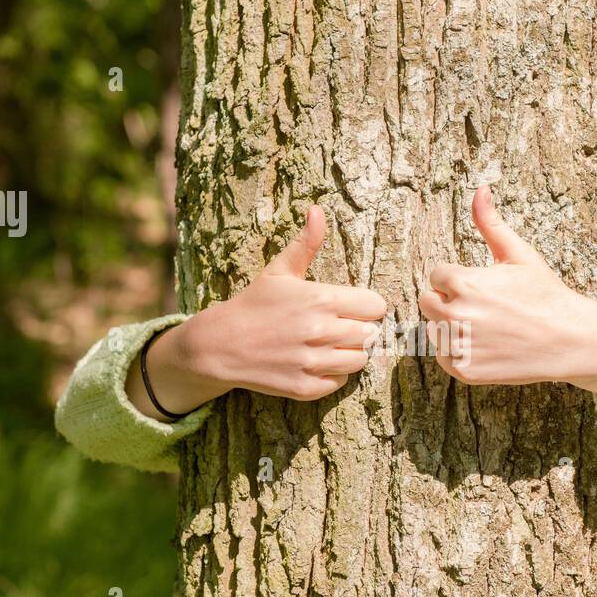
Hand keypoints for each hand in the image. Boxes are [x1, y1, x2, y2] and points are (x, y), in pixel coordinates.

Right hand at [126, 206, 386, 418]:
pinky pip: (339, 383)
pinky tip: (315, 362)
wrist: (220, 345)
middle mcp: (319, 331)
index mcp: (319, 299)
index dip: (366, 306)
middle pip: (371, 335)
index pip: (375, 306)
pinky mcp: (305, 387)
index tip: (353, 307)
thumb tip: (318, 210)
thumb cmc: (255, 305)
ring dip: (349, 353)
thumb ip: (306, 244)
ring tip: (329, 345)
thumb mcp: (279, 271)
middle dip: (360, 330)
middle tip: (339, 326)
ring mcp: (312, 362)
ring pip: (359, 360)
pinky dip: (332, 375)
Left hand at [418, 186, 596, 413]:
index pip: (437, 275)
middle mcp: (456, 316)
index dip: (459, 279)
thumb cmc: (544, 293)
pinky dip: (459, 352)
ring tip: (486, 327)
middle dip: (449, 300)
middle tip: (483, 307)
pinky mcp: (463, 370)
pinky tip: (486, 346)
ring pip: (434, 329)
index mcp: (464, 283)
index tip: (484, 287)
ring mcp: (459, 346)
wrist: (569, 340)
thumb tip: (480, 188)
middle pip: (427, 301)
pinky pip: (443, 356)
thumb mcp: (519, 254)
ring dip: (451, 327)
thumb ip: (490, 223)